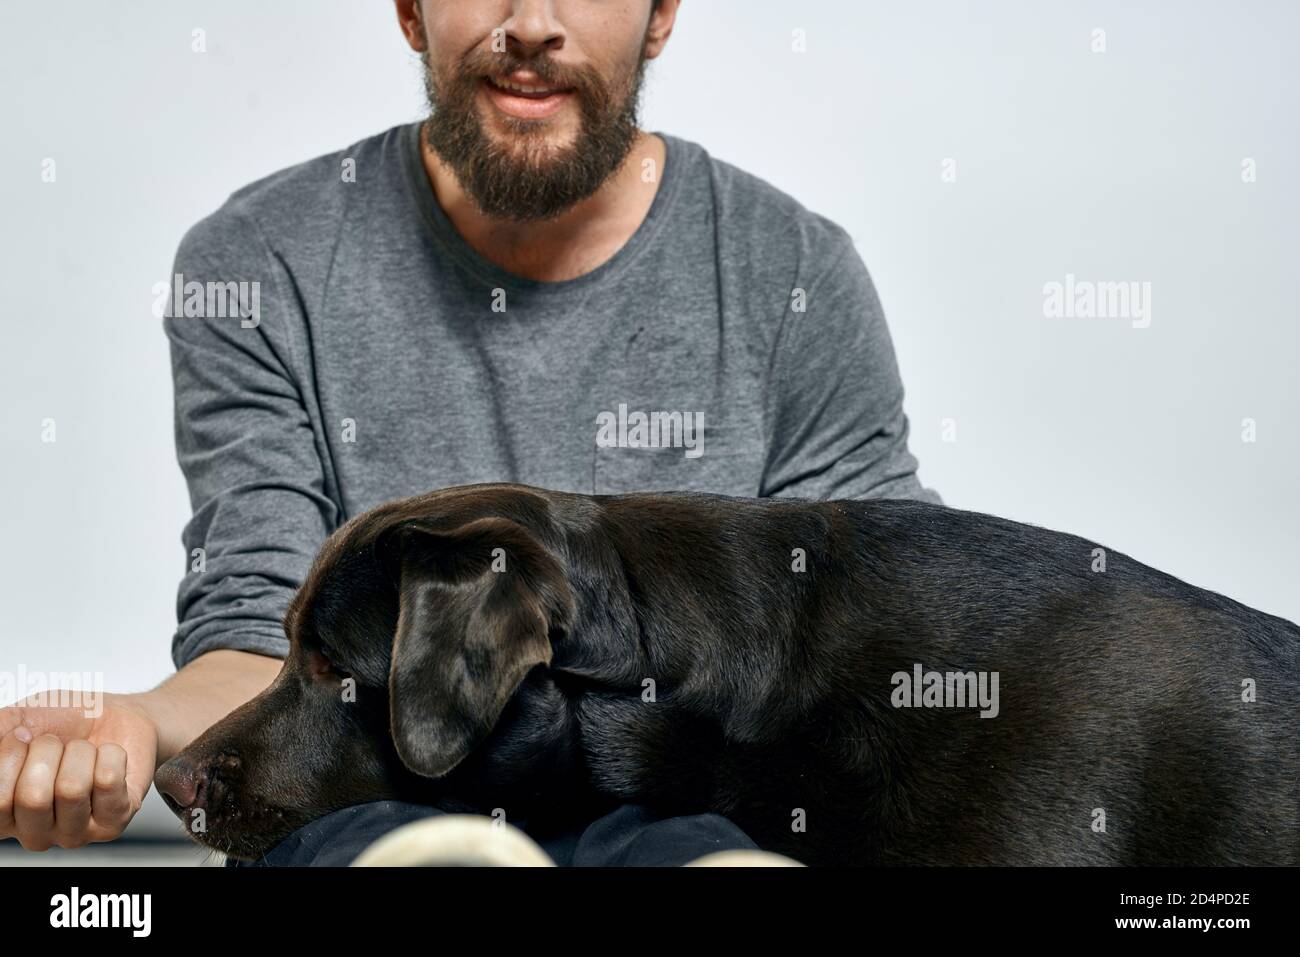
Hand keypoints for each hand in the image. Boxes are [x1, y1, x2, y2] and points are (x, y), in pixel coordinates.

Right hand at [0, 692, 158, 850]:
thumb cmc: (63, 727)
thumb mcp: (17, 723)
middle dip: (47, 751)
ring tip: (85, 751)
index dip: (10, 756)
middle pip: (33, 798)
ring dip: (80, 752)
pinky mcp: (113, 824)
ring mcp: (76, 834)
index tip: (23, 735)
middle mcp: (35, 834)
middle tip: (58, 743)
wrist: (115, 718)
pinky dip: (111, 754)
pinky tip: (108, 758)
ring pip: (73, 789)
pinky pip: (108, 781)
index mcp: (5, 817)